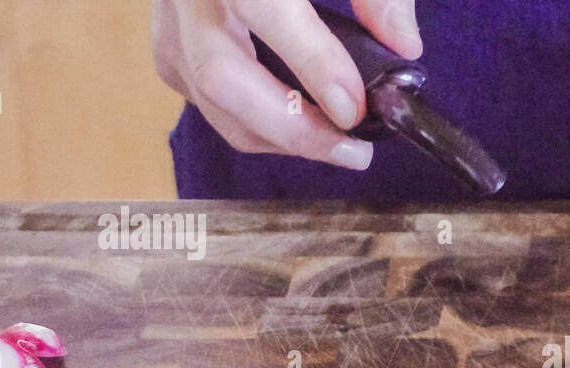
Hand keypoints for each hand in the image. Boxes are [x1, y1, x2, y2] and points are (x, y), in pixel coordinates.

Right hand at [151, 0, 421, 168]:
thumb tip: (403, 45)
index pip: (262, 6)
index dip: (311, 62)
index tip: (354, 108)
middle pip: (220, 74)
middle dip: (292, 127)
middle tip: (353, 151)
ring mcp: (168, 12)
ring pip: (207, 96)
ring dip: (274, 135)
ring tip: (335, 144)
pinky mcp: (166, 36)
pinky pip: (198, 95)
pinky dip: (250, 120)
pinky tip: (295, 122)